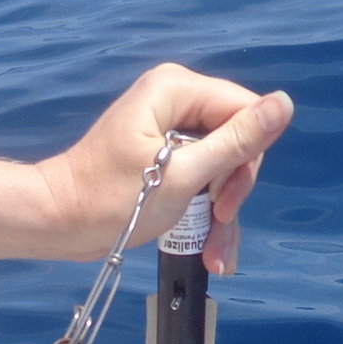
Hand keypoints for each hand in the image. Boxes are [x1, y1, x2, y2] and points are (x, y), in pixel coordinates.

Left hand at [35, 65, 293, 273]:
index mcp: (177, 90)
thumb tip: (286, 103)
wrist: (57, 222)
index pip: (245, 112)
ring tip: (215, 253)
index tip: (225, 202)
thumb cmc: (110, 200)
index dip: (246, 158)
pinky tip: (209, 248)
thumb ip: (236, 141)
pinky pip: (201, 175)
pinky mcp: (164, 155)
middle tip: (217, 225)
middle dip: (232, 191)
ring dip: (223, 213)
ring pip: (222, 165)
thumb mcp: (182, 175)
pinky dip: (206, 212)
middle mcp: (175, 100)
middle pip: (237, 140)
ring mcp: (169, 128)